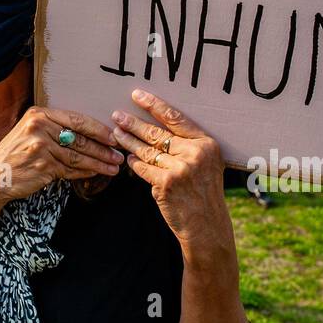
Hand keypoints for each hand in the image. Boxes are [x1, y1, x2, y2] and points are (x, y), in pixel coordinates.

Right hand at [0, 106, 123, 202]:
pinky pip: (70, 170)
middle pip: (80, 138)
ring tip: (114, 166)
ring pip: (78, 156)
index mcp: (38, 114)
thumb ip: (53, 127)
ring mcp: (41, 148)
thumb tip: (88, 132)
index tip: (113, 136)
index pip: (76, 119)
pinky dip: (86, 172)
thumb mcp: (29, 131)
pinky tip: (96, 173)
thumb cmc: (14, 154)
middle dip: (103, 148)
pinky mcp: (43, 167)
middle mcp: (39, 128)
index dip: (98, 129)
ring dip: (99, 162)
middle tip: (119, 154)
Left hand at [112, 89, 235, 258]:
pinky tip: (127, 157)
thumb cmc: (204, 194)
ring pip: (147, 150)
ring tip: (116, 133)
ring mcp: (180, 169)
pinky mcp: (166, 184)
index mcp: (207, 144)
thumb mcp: (206, 165)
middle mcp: (195, 154)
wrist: (207, 226)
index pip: (175, 118)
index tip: (137, 95)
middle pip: (158, 133)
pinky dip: (134, 163)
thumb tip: (155, 129)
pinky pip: (144, 168)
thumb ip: (187, 147)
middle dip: (134, 123)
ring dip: (129, 141)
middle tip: (117, 115)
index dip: (154, 105)